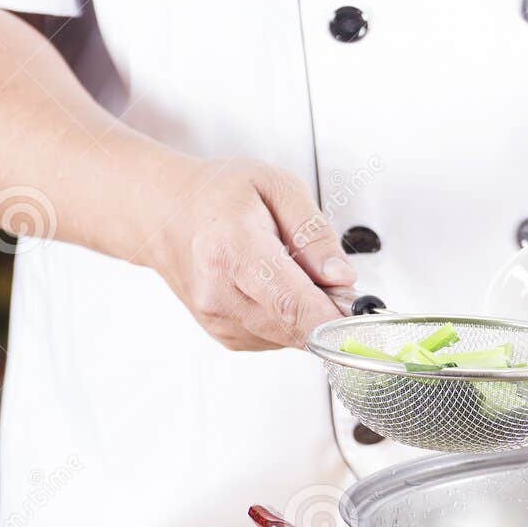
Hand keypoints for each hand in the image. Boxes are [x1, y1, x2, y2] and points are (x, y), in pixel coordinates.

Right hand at [140, 158, 354, 349]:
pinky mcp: (225, 336)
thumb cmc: (217, 195)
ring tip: (293, 271)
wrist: (165, 214)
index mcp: (231, 249)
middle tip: (331, 275)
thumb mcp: (276, 186)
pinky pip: (277, 339)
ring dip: (307, 314)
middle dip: (328, 309)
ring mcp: (218, 319)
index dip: (334, 316)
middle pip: (295, 326)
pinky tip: (276, 287)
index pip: (291, 303)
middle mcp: (219, 293)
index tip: (362, 311)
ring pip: (290, 337)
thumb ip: (314, 232)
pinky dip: (289, 319)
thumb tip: (342, 277)